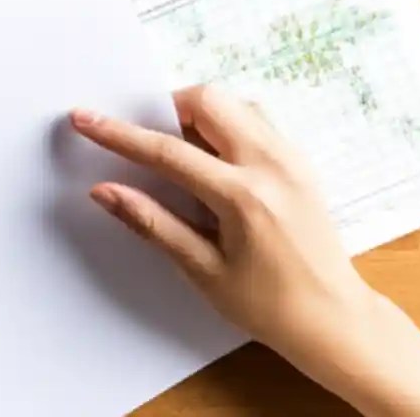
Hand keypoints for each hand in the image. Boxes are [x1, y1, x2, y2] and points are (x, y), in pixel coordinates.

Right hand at [71, 86, 419, 416]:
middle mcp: (272, 165)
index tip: (85, 119)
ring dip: (198, 114)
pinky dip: (225, 124)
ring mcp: (292, 158)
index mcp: (244, 197)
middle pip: (207, 101)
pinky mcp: (300, 162)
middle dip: (166, 109)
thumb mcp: (202, 270)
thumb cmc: (268, 305)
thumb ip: (152, 223)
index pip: (168, 151)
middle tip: (145, 139)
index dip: (119, 134)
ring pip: (234, 103)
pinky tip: (212, 159)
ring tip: (180, 152)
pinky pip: (256, 120)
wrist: (334, 319)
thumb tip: (105, 191)